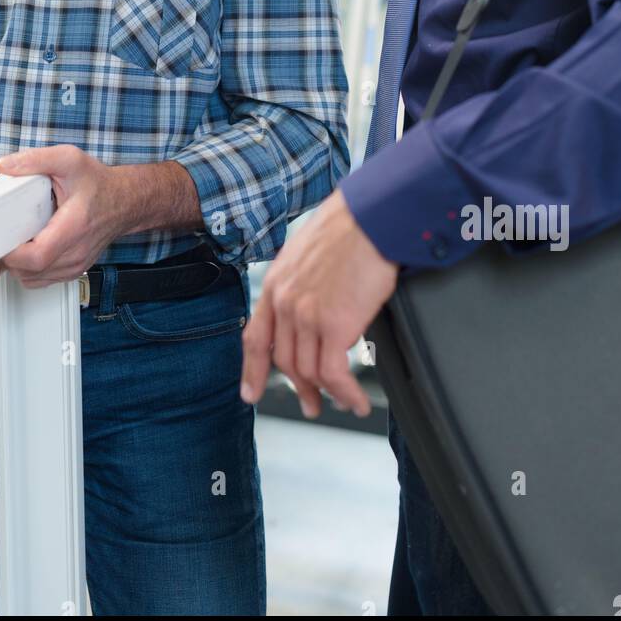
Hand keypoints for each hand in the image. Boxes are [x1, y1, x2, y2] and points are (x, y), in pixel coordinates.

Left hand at [0, 145, 130, 287]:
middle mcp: (77, 252)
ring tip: (17, 241)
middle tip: (4, 235)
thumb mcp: (69, 160)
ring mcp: (76, 265)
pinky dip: (29, 271)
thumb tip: (4, 165)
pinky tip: (29, 250)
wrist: (126, 200)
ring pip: (33, 280)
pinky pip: (42, 281)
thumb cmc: (99, 183)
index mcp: (74, 226)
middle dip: (10, 257)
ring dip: (18, 265)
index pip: (37, 256)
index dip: (13, 253)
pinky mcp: (74, 270)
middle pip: (30, 272)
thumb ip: (35, 160)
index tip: (3, 238)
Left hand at [240, 188, 398, 418]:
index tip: (251, 392)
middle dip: (299, 388)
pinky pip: (335, 374)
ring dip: (326, 394)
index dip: (252, 370)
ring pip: (310, 371)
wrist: (369, 218)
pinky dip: (346, 394)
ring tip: (341, 403)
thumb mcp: (305, 253)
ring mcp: (307, 316)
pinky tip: (355, 400)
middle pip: (285, 361)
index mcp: (276, 284)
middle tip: (311, 402)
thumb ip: (299, 283)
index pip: (255, 337)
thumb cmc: (347, 228)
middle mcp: (285, 303)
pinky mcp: (335, 326)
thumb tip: (310, 305)